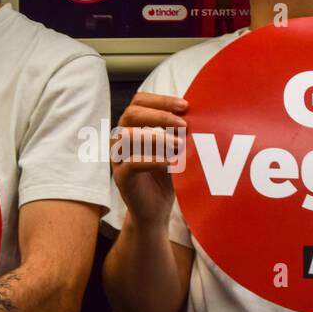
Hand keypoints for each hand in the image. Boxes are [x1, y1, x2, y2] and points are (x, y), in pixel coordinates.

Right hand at [112, 91, 187, 227]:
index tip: (185, 106)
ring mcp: (118, 158)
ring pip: (128, 136)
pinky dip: (153, 159)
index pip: (139, 102)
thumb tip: (194, 112)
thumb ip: (176, 131)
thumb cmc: (164, 176)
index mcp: (131, 127)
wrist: (155, 211)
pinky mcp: (121, 178)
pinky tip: (172, 161)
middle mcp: (120, 139)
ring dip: (157, 137)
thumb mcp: (172, 148)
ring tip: (180, 145)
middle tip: (183, 124)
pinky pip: (132, 163)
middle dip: (159, 116)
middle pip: (131, 114)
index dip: (160, 100)